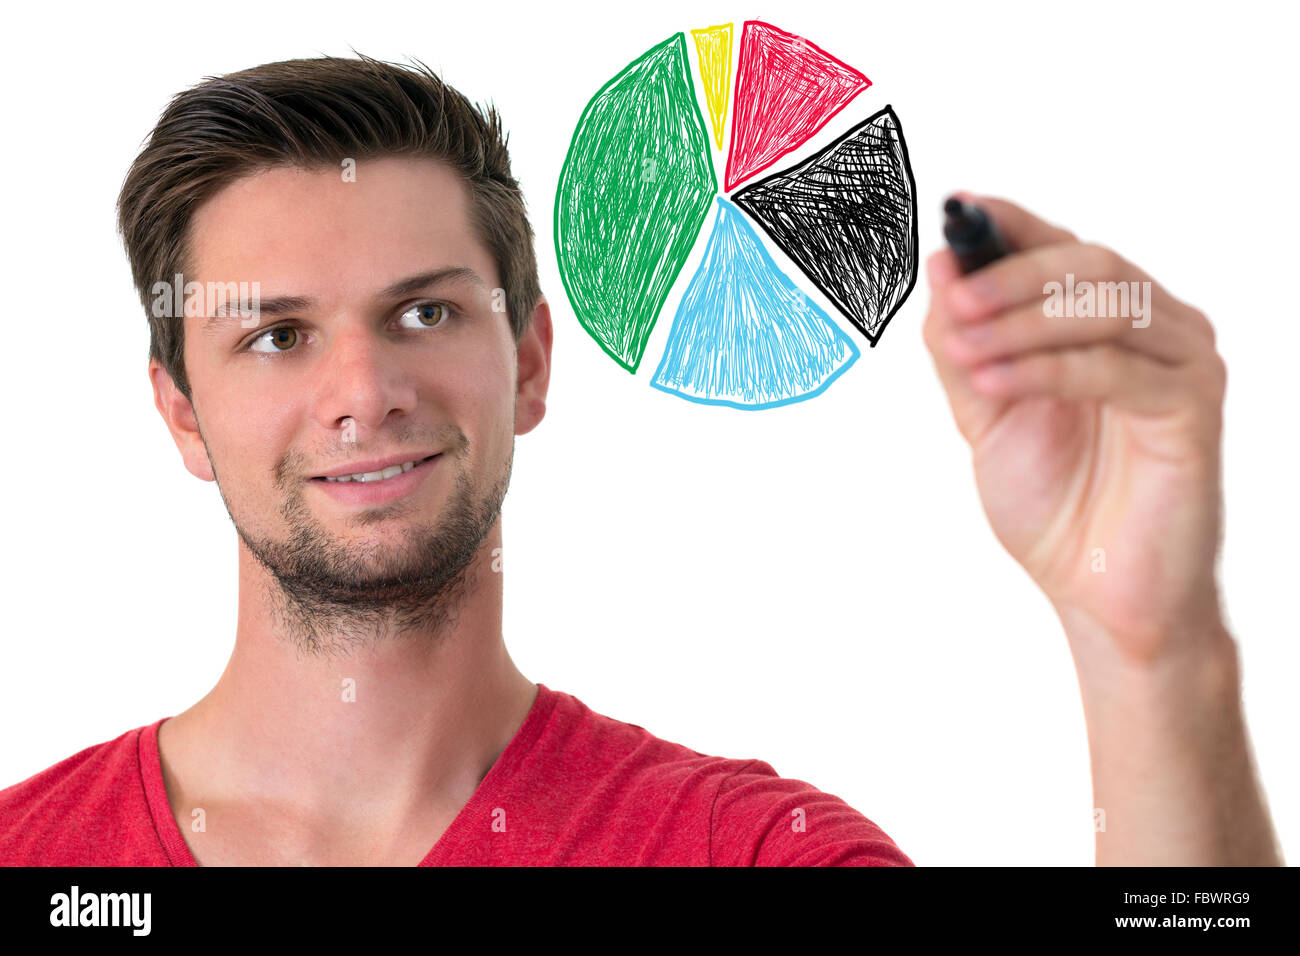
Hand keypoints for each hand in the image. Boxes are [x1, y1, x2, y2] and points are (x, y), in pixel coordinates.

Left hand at [922, 193, 1228, 664]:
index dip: (1012, 224)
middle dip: (1011, 276)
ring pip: (1103, 309)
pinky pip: (1113, 370)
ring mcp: (1184, 365)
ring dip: (1021, 323)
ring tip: (962, 347)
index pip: (1064, 248)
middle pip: (1090, 263)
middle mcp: (1158, 328)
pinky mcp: (1192, 410)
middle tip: (954, 296)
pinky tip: (991, 383)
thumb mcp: (985, 416)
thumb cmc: (1053, 505)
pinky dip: (1044, 371)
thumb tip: (940, 264)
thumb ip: (963, 345)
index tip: (958, 206)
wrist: (1098, 596)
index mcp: (1111, 322)